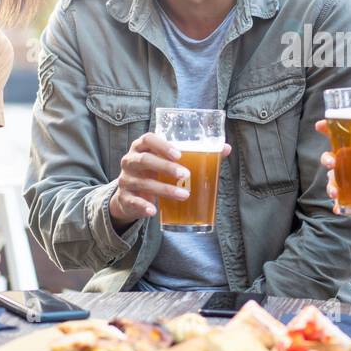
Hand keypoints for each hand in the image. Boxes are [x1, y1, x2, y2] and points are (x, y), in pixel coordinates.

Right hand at [108, 132, 232, 227]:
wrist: (130, 194)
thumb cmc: (155, 170)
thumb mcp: (169, 160)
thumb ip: (195, 153)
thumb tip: (225, 148)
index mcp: (142, 147)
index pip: (147, 139)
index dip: (162, 145)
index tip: (179, 154)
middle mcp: (130, 161)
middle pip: (144, 160)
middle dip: (165, 167)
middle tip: (186, 174)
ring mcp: (126, 180)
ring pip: (143, 182)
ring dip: (163, 189)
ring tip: (184, 195)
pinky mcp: (125, 198)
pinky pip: (133, 201)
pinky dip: (143, 206)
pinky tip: (154, 211)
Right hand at [314, 119, 350, 231]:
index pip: (337, 137)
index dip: (327, 130)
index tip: (320, 126)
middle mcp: (346, 164)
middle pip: (330, 158)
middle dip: (326, 159)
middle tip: (331, 163)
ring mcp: (345, 181)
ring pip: (331, 181)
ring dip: (330, 186)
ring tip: (334, 193)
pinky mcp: (349, 197)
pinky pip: (339, 201)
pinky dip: (337, 205)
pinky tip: (338, 208)